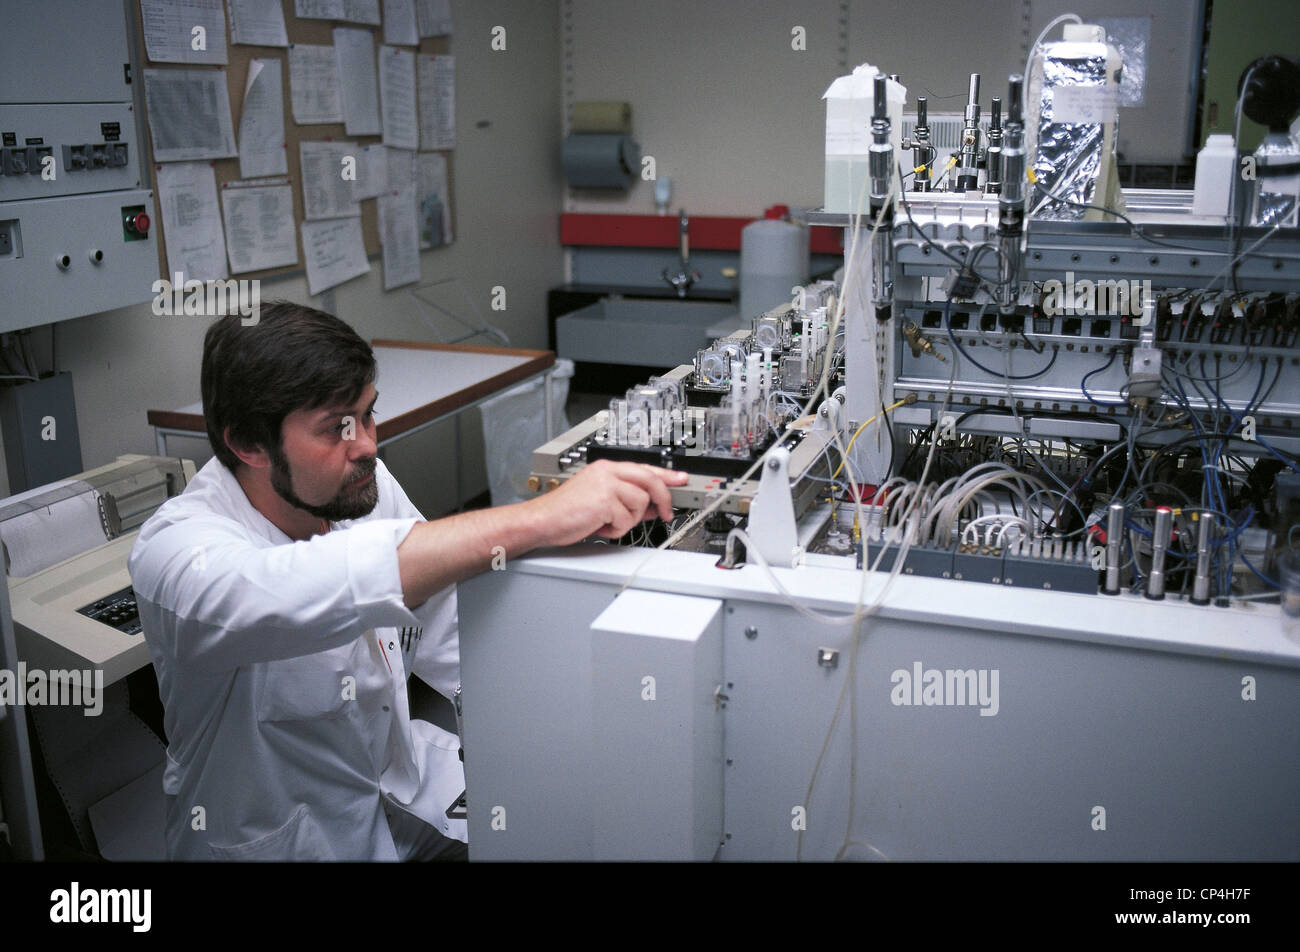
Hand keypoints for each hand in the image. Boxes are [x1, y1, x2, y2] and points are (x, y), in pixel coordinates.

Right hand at [530, 459, 689, 545]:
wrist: (542, 520)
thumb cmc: (566, 513)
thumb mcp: (601, 503)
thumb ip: (627, 501)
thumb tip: (653, 507)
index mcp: (606, 468)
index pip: (643, 467)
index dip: (666, 475)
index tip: (681, 479)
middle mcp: (607, 472)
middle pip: (650, 480)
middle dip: (663, 499)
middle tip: (666, 514)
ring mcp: (606, 484)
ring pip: (640, 503)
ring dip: (627, 520)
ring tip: (606, 522)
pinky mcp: (604, 500)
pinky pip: (626, 519)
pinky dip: (615, 529)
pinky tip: (598, 526)